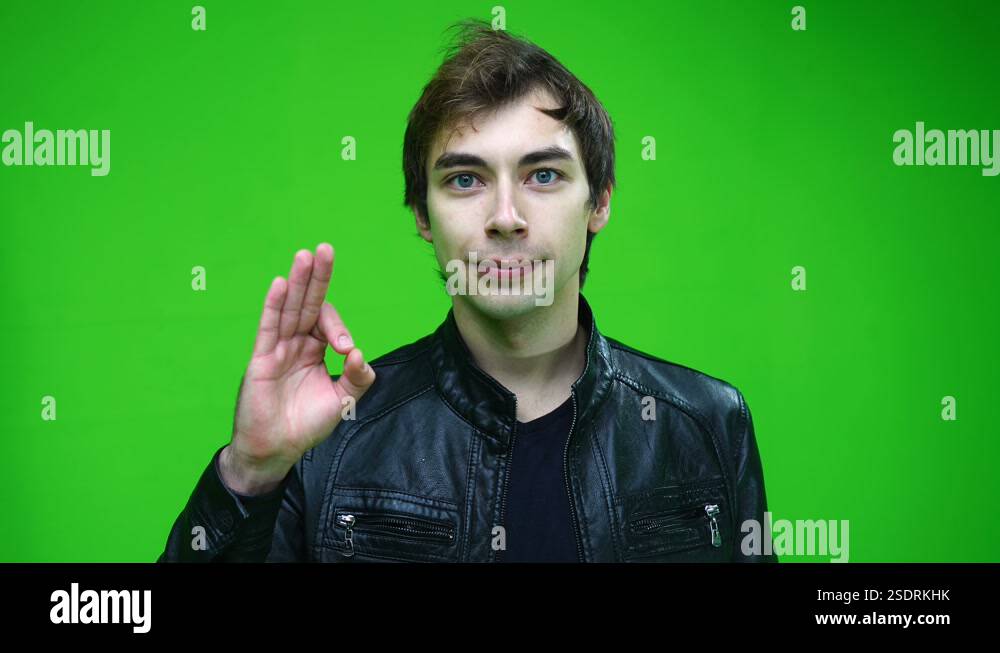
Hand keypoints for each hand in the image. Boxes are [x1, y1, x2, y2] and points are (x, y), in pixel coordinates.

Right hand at [220, 243, 375, 494]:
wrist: (276, 449)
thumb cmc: (306, 425)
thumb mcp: (342, 401)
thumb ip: (357, 378)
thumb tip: (360, 353)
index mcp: (315, 350)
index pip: (327, 323)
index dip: (338, 328)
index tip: (345, 350)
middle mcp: (297, 344)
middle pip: (308, 304)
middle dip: (318, 278)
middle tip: (326, 249)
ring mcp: (278, 349)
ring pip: (289, 309)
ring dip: (298, 282)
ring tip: (305, 255)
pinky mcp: (262, 359)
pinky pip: (269, 328)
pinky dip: (275, 306)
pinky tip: (281, 284)